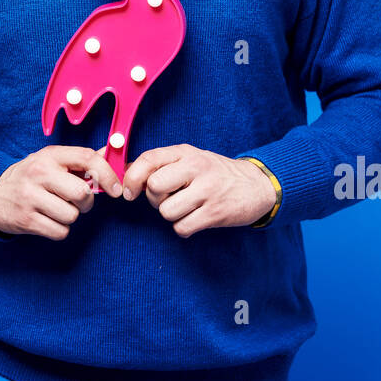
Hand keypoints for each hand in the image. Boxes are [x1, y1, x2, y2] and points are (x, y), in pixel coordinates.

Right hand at [0, 145, 123, 239]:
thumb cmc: (32, 177)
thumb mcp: (52, 161)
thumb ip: (82, 160)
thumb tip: (115, 155)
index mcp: (50, 155)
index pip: (87, 158)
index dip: (107, 174)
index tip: (115, 189)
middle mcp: (39, 173)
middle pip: (81, 193)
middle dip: (85, 202)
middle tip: (76, 201)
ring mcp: (30, 197)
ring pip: (72, 215)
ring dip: (70, 217)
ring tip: (56, 209)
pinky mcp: (26, 219)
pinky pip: (60, 232)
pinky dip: (59, 230)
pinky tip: (48, 220)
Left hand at [120, 144, 276, 236]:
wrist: (256, 186)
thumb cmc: (215, 173)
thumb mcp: (190, 159)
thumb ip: (161, 164)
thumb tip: (125, 170)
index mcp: (186, 153)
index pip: (149, 159)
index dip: (132, 178)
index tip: (129, 192)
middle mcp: (196, 168)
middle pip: (154, 187)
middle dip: (154, 199)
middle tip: (168, 198)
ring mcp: (207, 191)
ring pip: (166, 211)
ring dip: (171, 215)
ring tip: (185, 208)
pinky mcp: (215, 213)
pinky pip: (182, 228)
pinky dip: (183, 227)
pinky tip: (194, 218)